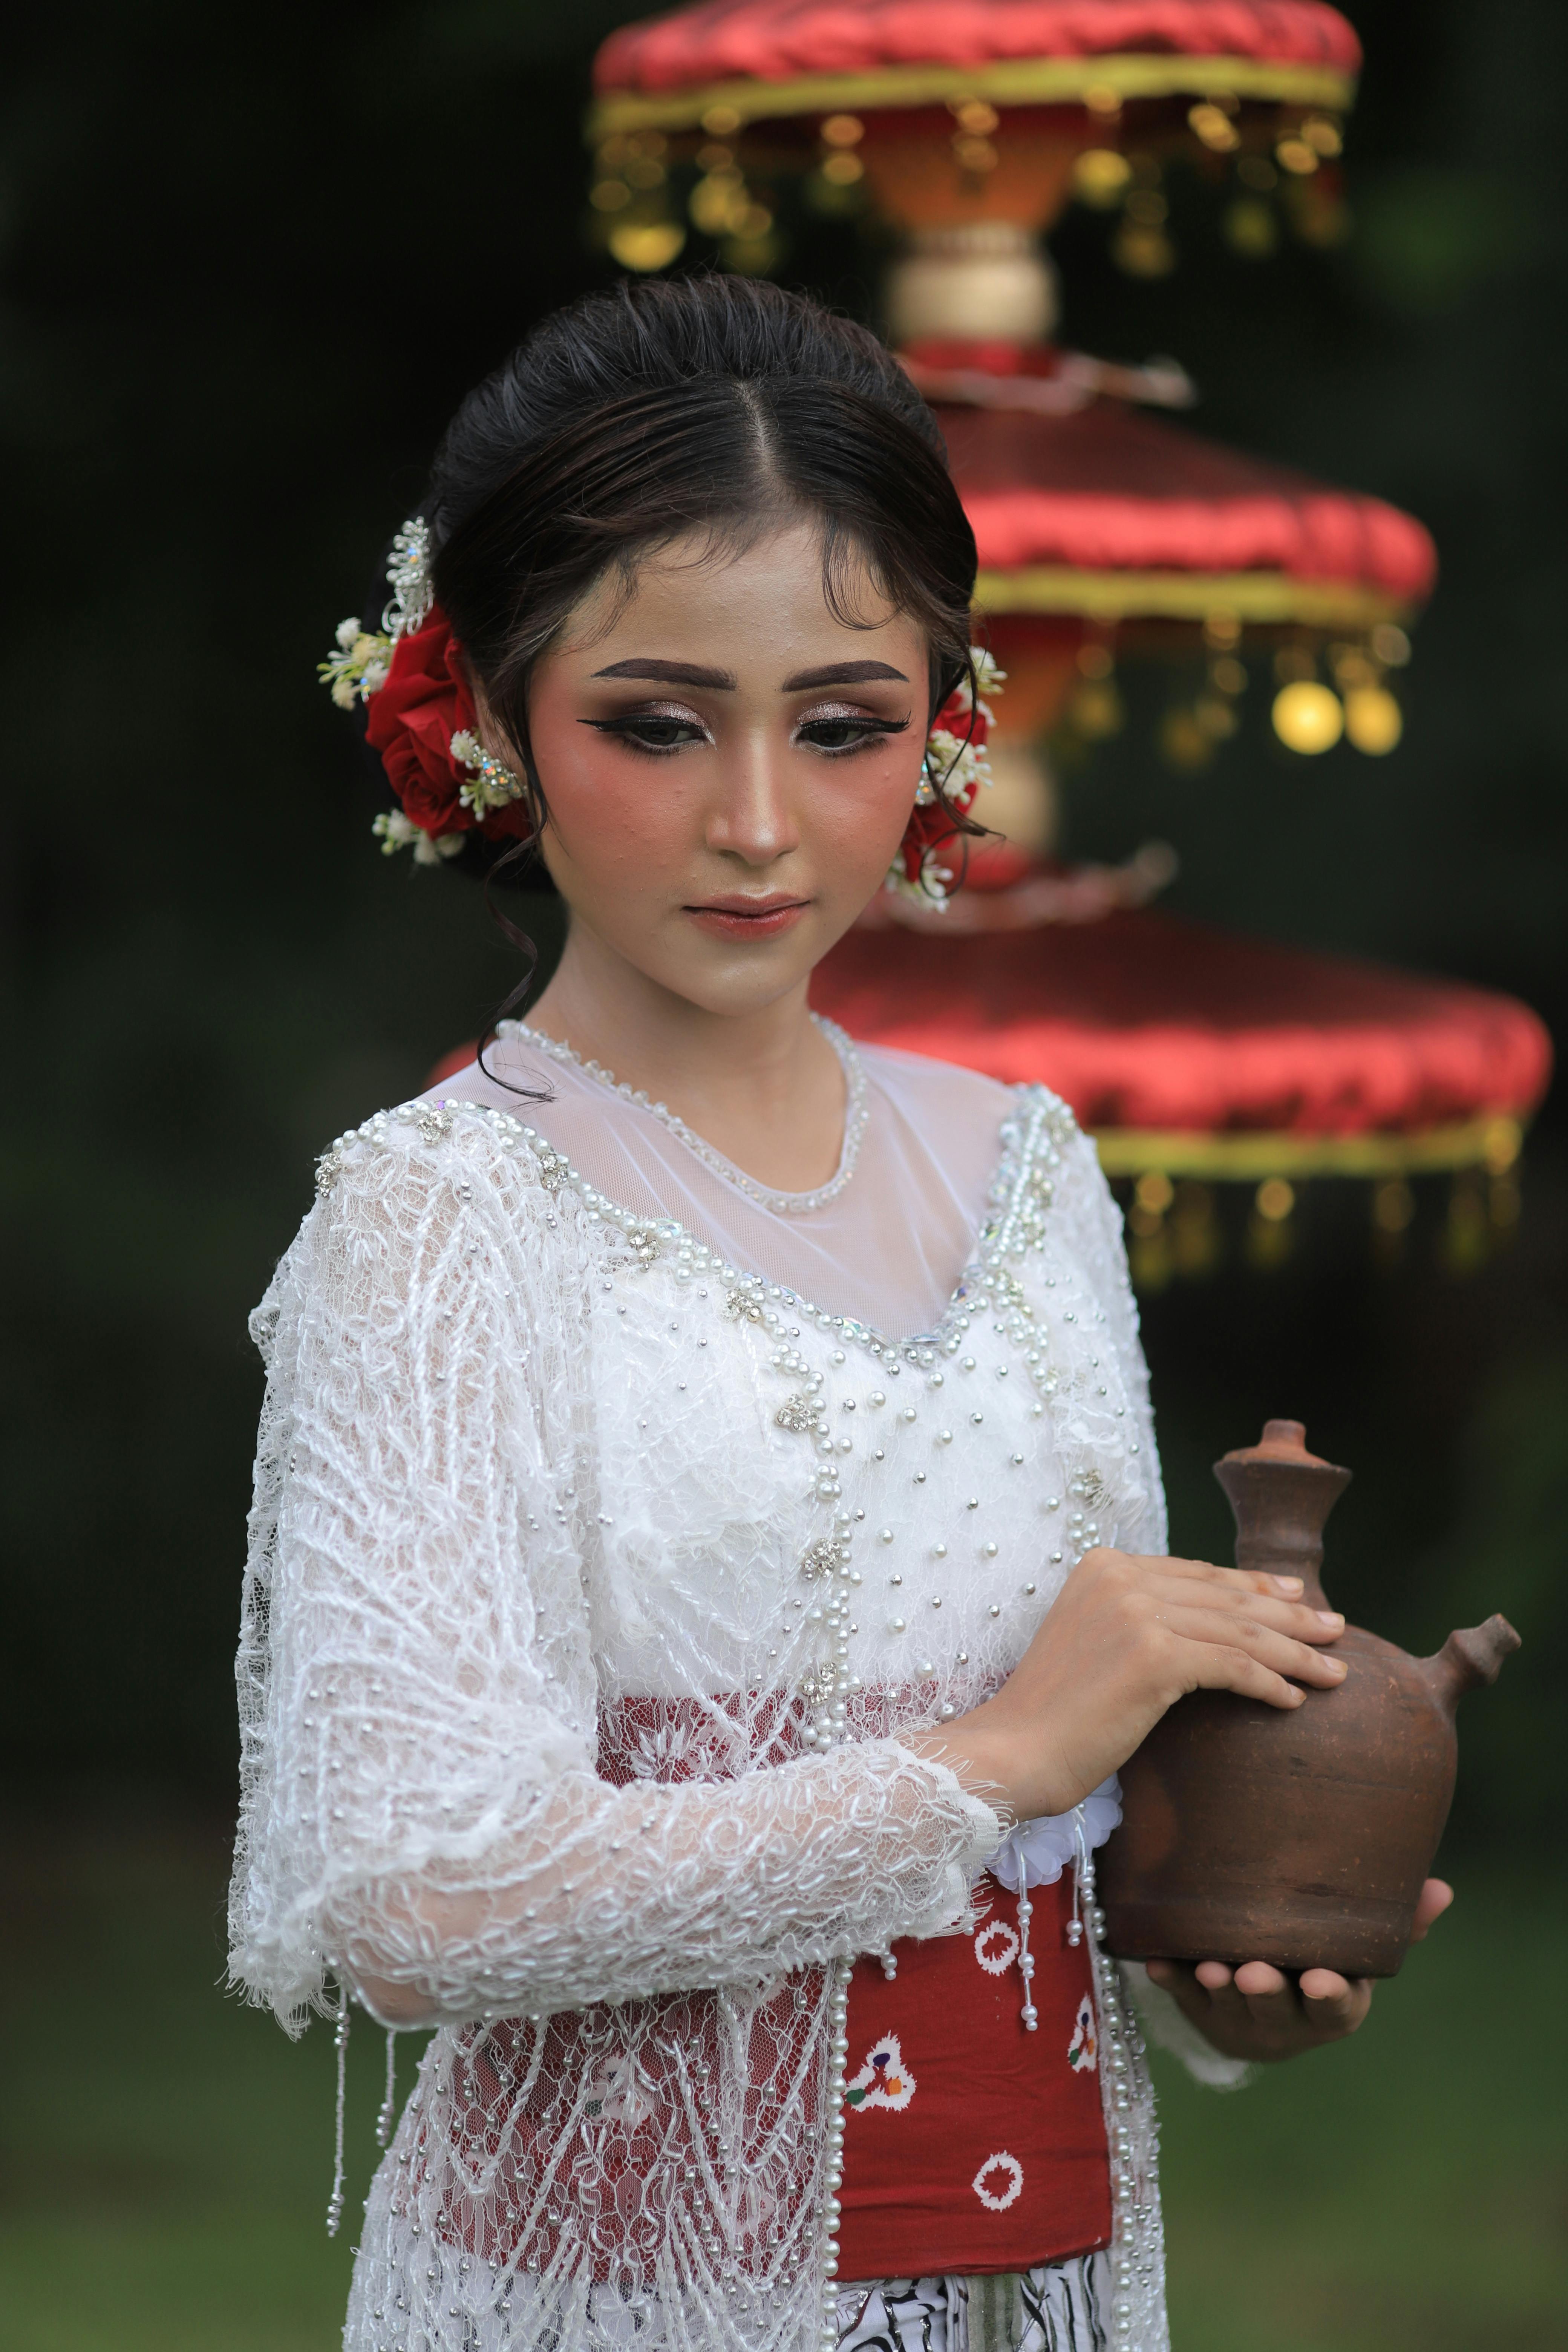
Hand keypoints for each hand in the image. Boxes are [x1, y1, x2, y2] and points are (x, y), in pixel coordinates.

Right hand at [913, 1546, 1348, 1820]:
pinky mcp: (1152, 1655)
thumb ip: (1141, 1619)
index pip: (1199, 1573)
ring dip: (1295, 1653)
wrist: (1012, 1752)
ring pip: (1239, 1630)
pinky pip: (1231, 1666)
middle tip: (1337, 1630)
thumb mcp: (1096, 1644)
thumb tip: (1212, 1621)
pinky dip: (1269, 1683)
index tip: (1298, 1599)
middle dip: (1290, 1616)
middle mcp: (1120, 1577)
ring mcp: (1136, 1611)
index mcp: (1105, 1566)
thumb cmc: (1055, 1714)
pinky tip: (1292, 1701)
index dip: (1255, 1586)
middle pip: (1226, 1597)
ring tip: (1334, 1671)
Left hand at [1143, 1878, 1453, 2060]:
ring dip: (1215, 1987)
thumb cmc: (1323, 1956)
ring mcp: (1239, 2020)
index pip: (1336, 2011)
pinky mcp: (1197, 2010)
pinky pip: (1179, 1997)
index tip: (1321, 1980)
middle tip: (1254, 1972)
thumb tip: (1442, 1889)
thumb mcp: (1360, 1945)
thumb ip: (1399, 1921)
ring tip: (1207, 1964)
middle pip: (1276, 2011)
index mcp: (1332, 2007)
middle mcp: (1286, 2020)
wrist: (1267, 1996)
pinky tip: (1155, 1962)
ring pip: (1226, 2007)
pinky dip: (1170, 1979)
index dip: (1330, 1998)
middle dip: (1265, 1993)